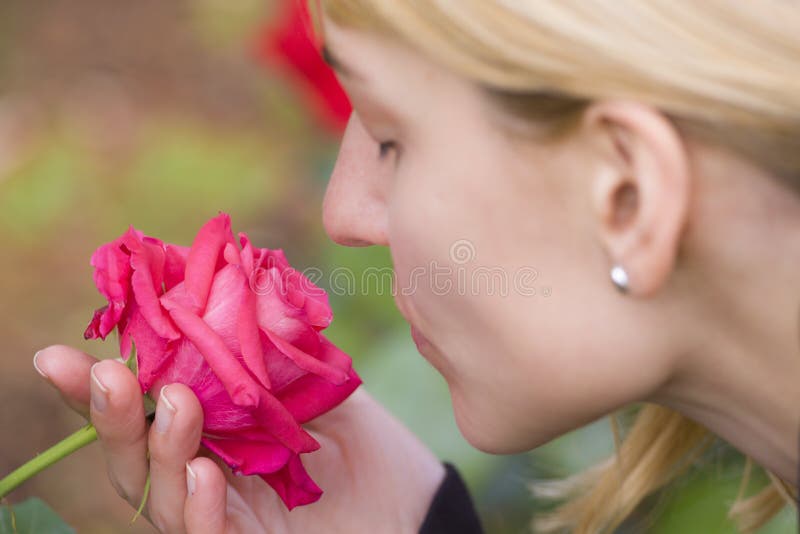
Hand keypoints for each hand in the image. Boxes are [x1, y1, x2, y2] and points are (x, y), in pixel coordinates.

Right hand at [34, 345, 445, 532]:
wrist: (407, 494)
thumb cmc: (355, 434)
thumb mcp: (311, 378)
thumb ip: (264, 346)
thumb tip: (226, 282)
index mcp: (203, 426)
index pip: (138, 407)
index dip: (94, 384)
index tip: (60, 353)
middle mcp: (198, 470)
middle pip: (134, 453)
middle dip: (112, 414)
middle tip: (107, 374)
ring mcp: (221, 514)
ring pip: (159, 496)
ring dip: (157, 450)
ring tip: (175, 405)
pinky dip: (198, 510)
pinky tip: (203, 474)